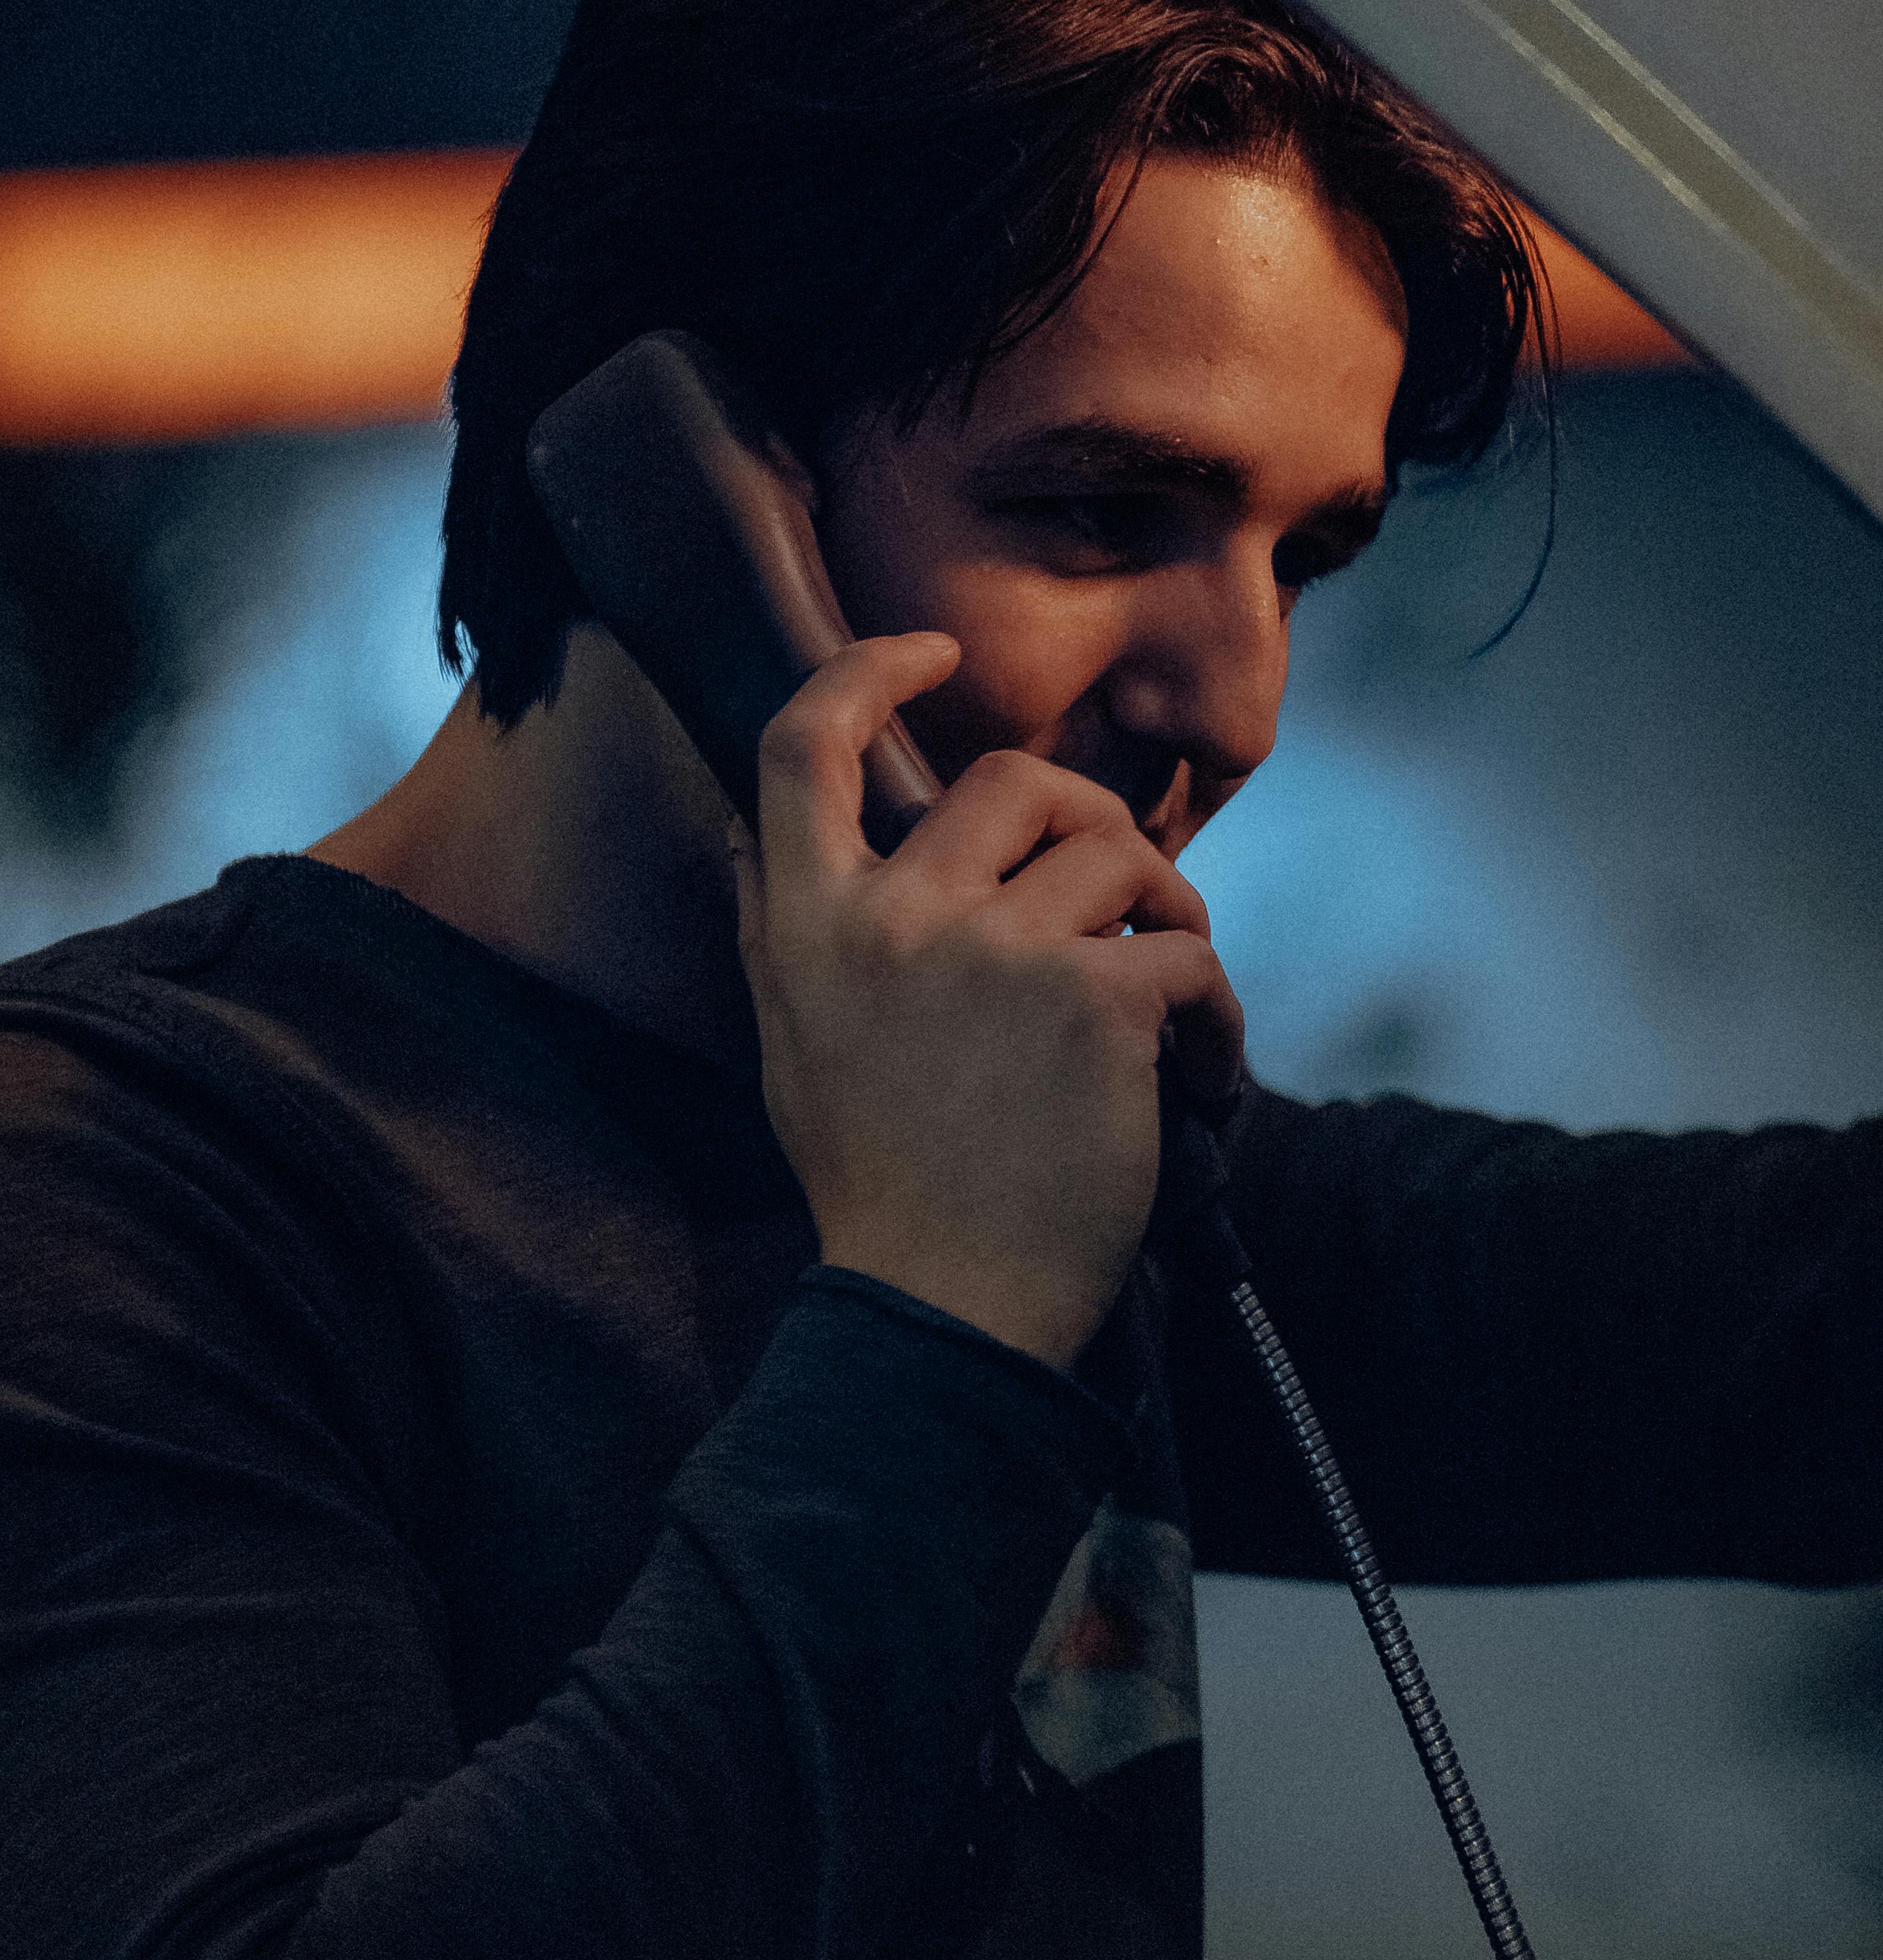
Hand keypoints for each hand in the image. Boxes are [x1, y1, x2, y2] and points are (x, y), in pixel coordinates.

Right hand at [729, 633, 1245, 1369]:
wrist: (942, 1307)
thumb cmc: (873, 1185)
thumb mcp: (787, 1046)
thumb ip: (773, 932)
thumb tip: (746, 833)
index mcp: (808, 925)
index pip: (800, 748)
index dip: (865, 671)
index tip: (924, 652)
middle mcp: (898, 920)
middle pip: (1013, 780)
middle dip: (1086, 817)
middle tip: (1116, 891)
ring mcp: (999, 956)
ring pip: (1121, 856)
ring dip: (1165, 911)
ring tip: (1171, 991)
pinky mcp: (1097, 1004)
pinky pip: (1188, 954)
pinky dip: (1213, 1011)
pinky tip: (1201, 1073)